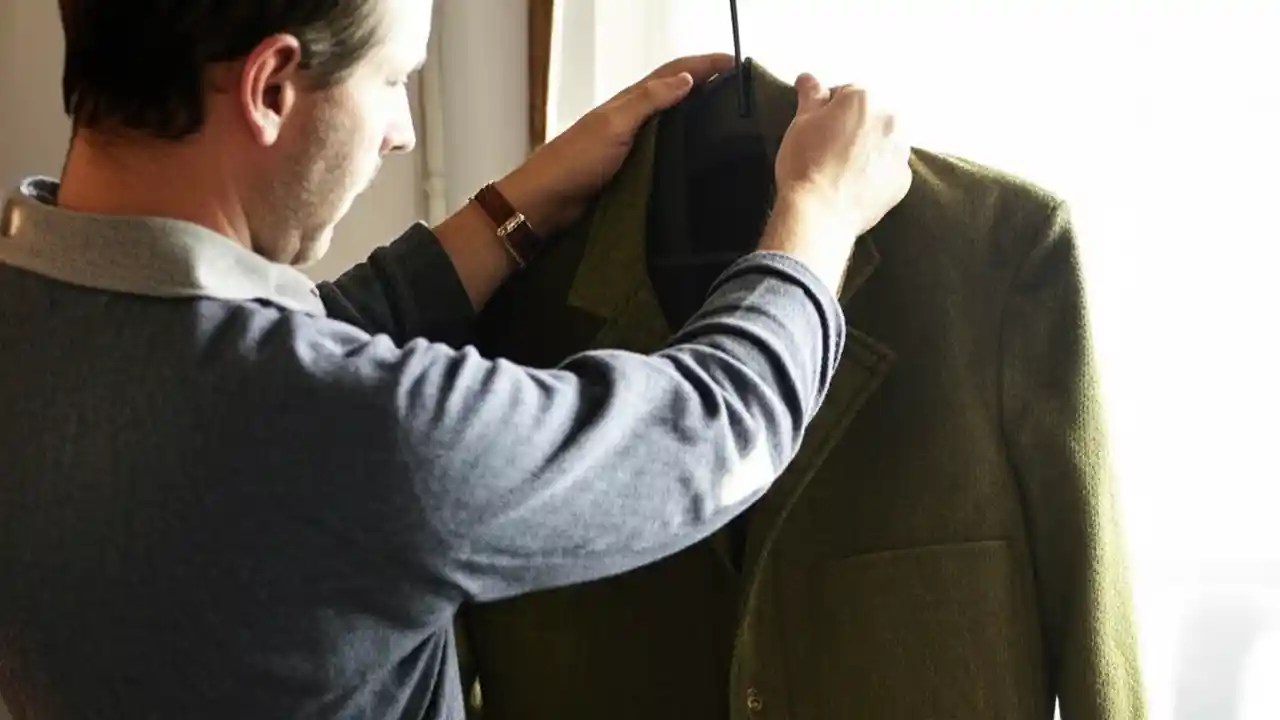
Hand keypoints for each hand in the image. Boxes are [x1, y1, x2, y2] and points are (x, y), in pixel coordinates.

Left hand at [497, 53, 735, 237]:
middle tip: (742, 92)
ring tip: (730, 122)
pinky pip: (665, 152)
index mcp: (629, 101)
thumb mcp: (614, 124)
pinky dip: (685, 146)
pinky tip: (700, 157)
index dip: (704, 64)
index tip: (737, 64)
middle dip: (707, 86)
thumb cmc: (576, 161)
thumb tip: (687, 78)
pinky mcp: (631, 170)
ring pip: (672, 123)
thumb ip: (648, 100)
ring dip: (698, 116)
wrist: (546, 203)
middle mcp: (633, 118)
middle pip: (676, 94)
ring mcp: (632, 144)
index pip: (674, 73)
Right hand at [760, 74, 910, 291]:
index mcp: (864, 97)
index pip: (846, 93)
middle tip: (828, 149)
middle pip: (870, 115)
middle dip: (853, 126)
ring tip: (842, 169)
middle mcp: (890, 119)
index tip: (817, 129)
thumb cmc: (805, 164)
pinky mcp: (902, 180)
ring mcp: (900, 151)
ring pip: (883, 141)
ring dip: (868, 147)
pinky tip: (855, 184)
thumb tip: (808, 78)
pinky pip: (889, 169)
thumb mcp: (801, 122)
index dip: (827, 111)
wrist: (818, 214)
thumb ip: (810, 95)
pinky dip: (876, 173)